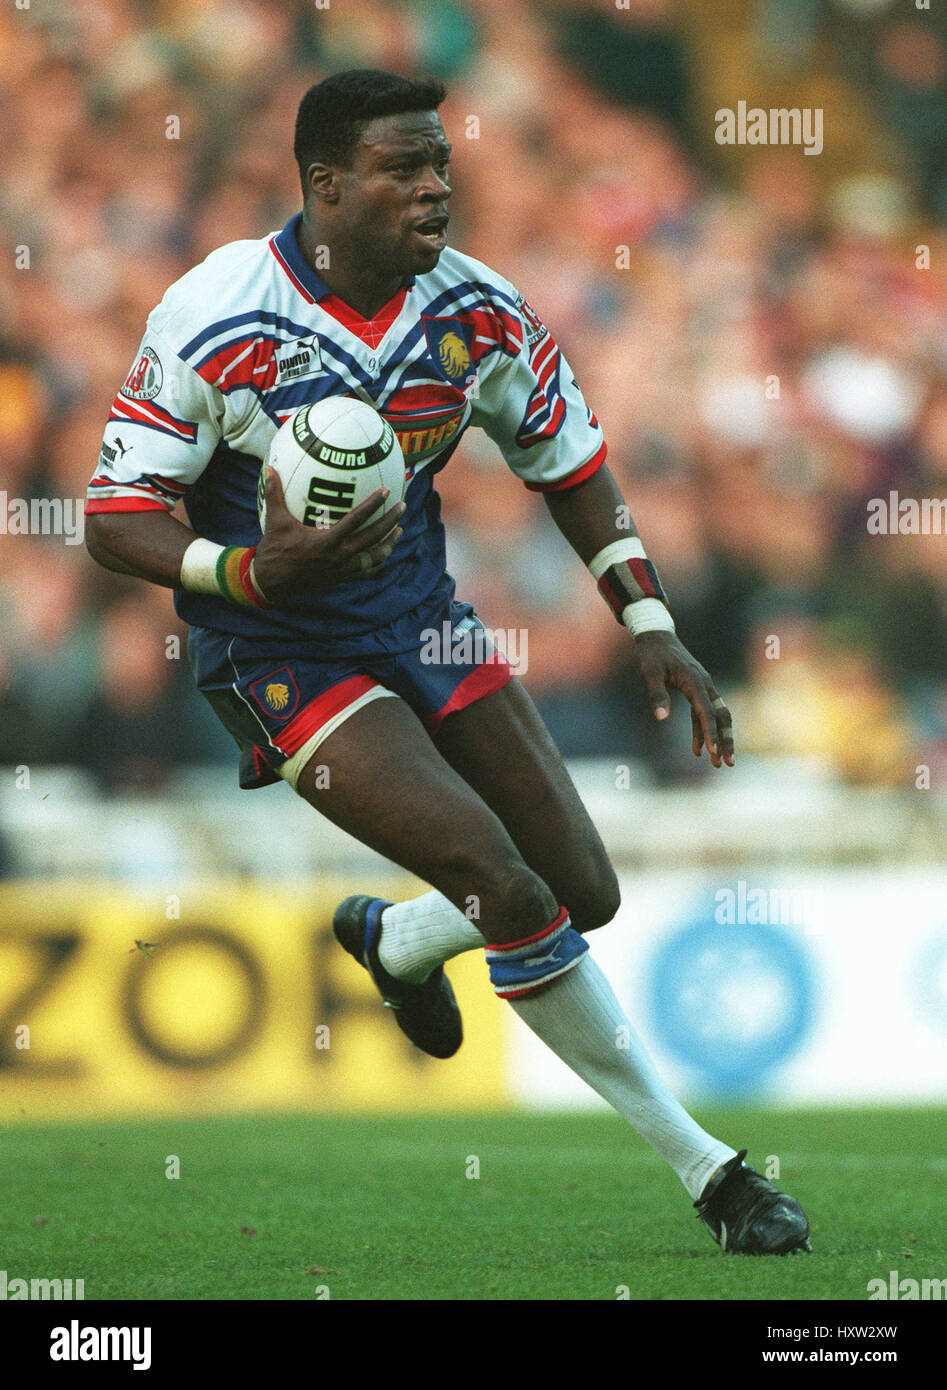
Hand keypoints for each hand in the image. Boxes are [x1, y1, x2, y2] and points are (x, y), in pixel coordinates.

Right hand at [254, 467, 404, 599]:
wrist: (272, 583)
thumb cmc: (273, 549)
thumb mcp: (274, 521)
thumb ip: (274, 494)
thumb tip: (268, 469)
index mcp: (326, 541)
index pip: (356, 520)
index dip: (373, 505)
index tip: (386, 491)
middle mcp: (339, 556)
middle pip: (373, 538)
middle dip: (390, 521)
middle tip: (402, 506)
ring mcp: (342, 569)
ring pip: (375, 557)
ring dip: (390, 543)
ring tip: (400, 530)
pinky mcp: (342, 578)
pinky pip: (367, 571)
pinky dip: (378, 562)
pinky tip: (384, 552)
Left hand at [631, 631, 733, 768]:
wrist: (657, 635)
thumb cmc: (652, 654)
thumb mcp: (650, 672)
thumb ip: (656, 693)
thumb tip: (661, 718)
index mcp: (695, 680)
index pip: (705, 711)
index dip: (709, 733)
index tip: (712, 752)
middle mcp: (704, 684)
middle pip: (721, 716)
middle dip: (725, 740)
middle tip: (728, 763)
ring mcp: (703, 687)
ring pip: (716, 716)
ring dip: (717, 739)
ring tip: (717, 763)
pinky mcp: (697, 690)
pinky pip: (703, 713)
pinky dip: (702, 730)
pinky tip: (697, 749)